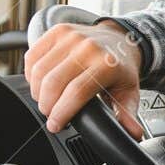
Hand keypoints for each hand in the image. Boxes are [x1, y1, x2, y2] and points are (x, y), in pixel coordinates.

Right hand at [24, 19, 144, 138]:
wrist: (119, 38)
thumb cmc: (121, 68)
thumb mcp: (129, 93)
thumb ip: (128, 115)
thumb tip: (133, 133)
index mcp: (106, 64)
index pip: (76, 92)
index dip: (61, 112)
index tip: (55, 125)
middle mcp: (88, 47)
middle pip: (54, 83)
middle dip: (46, 106)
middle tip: (50, 115)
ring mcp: (71, 37)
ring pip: (40, 70)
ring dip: (37, 91)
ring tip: (45, 101)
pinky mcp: (57, 31)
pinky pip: (33, 56)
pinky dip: (31, 74)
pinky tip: (40, 84)